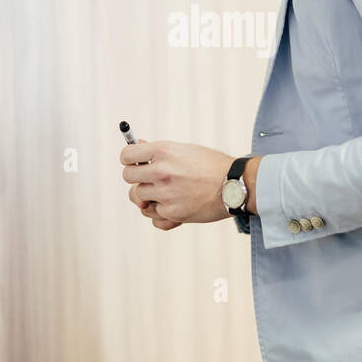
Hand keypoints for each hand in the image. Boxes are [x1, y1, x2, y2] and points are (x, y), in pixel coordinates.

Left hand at [120, 139, 235, 227]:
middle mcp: (161, 171)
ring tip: (165, 194)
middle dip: (136, 179)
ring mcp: (165, 194)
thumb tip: (138, 144)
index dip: (129, 159)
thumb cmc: (211, 165)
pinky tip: (173, 208)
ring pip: (138, 198)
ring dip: (149, 198)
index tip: (134, 163)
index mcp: (163, 151)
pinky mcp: (172, 213)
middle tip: (149, 180)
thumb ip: (159, 151)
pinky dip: (161, 215)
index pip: (126, 156)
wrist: (235, 184)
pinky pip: (153, 217)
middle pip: (128, 177)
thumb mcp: (185, 150)